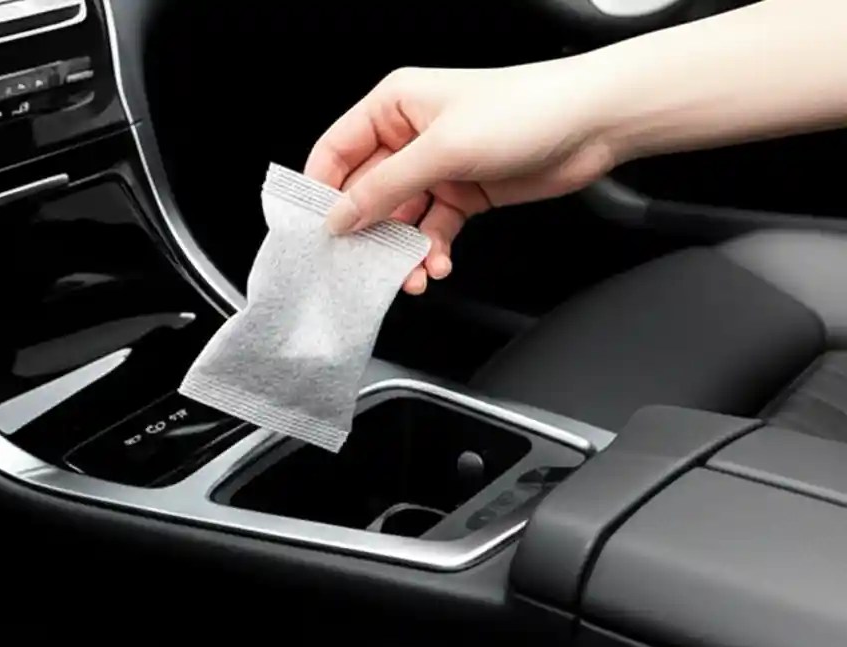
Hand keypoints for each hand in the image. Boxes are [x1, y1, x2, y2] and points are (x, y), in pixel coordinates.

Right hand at [305, 61, 617, 293]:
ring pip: (400, 219)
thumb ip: (386, 188)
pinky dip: (432, 251)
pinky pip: (432, 230)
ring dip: (402, 251)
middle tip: (363, 266)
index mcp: (393, 107)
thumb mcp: (443, 150)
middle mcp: (409, 136)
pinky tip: (438, 264)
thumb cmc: (525, 110)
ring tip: (410, 275)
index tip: (318, 232)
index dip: (322, 192)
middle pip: (366, 193)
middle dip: (368, 233)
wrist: (593, 123)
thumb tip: (341, 217)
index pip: (336, 152)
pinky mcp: (463, 193)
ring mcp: (437, 167)